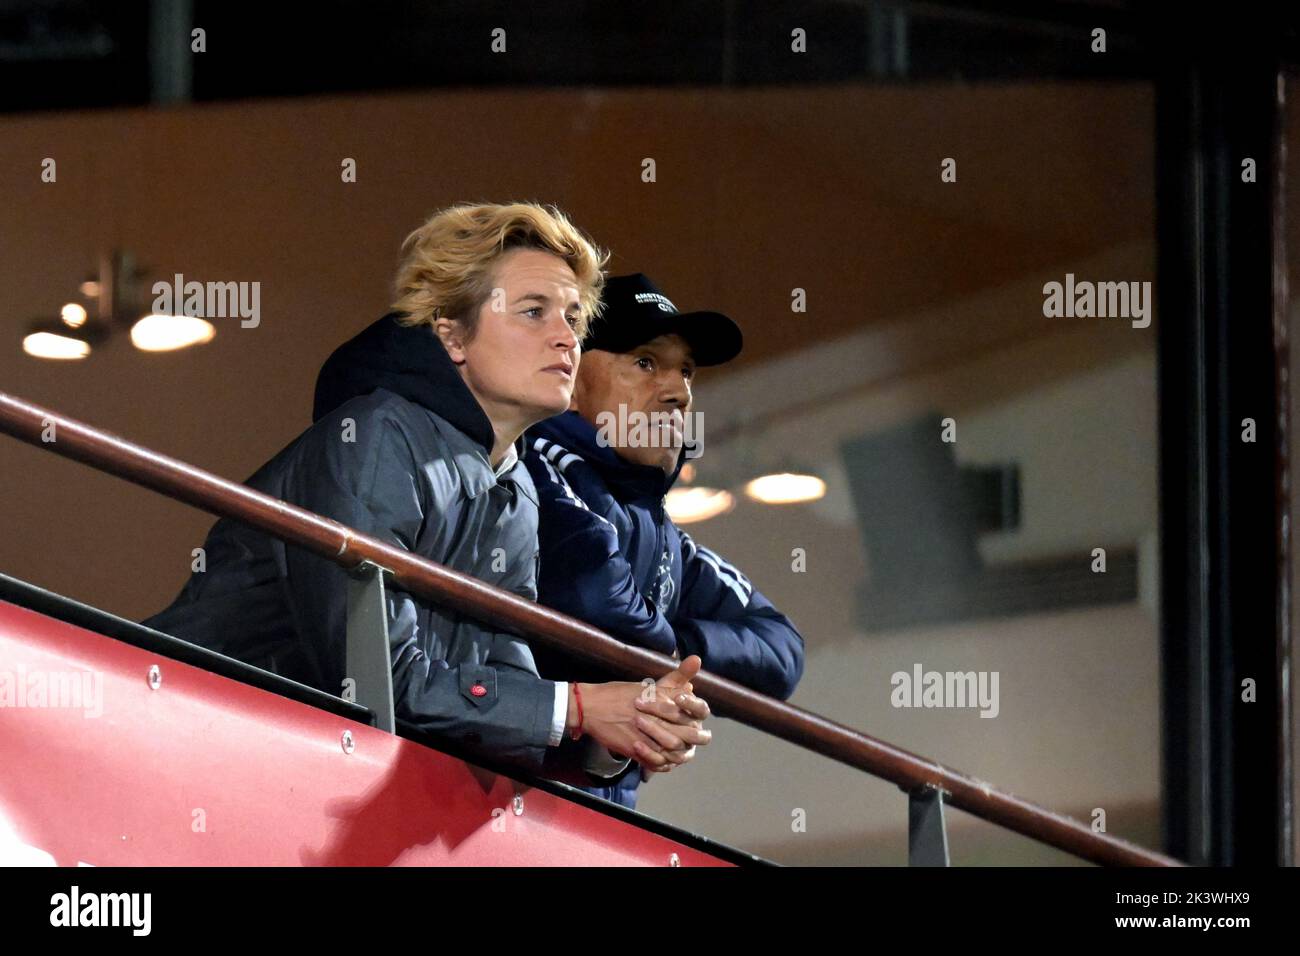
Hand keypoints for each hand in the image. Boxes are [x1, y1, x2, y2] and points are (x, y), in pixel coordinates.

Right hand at [570, 656, 710, 772]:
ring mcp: (645, 733)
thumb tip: (691, 685)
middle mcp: (655, 716)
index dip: (697, 718)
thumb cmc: (619, 693)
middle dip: (695, 737)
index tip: (699, 723)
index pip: (689, 710)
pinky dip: (663, 764)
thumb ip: (672, 684)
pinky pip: (655, 761)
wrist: (591, 706)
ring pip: (673, 749)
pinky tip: (667, 762)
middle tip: (700, 740)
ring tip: (684, 753)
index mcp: (660, 698)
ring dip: (681, 753)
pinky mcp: (634, 748)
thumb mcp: (647, 686)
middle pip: (686, 732)